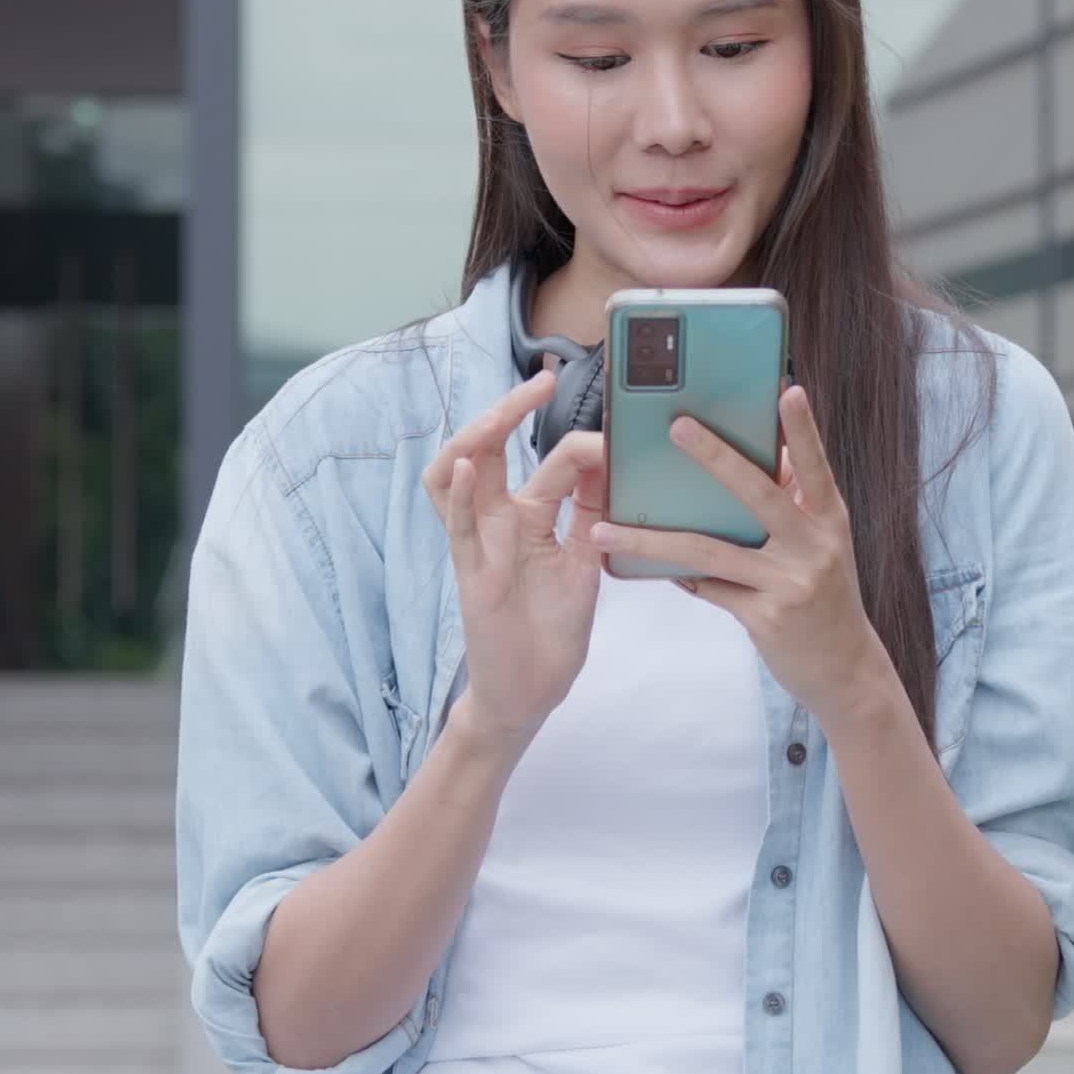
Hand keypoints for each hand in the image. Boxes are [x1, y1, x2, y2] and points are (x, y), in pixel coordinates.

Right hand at [426, 368, 609, 748]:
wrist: (530, 690)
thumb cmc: (551, 627)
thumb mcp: (585, 559)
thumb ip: (593, 512)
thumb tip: (616, 462)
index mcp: (527, 515)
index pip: (546, 459)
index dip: (577, 437)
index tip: (616, 425)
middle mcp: (497, 520)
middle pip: (489, 449)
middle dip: (510, 411)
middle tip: (543, 383)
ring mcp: (480, 543)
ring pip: (457, 475)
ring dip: (476, 439)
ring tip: (502, 414)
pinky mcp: (471, 574)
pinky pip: (458, 528)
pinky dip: (459, 494)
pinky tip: (469, 467)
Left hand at [592, 385, 897, 728]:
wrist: (844, 668)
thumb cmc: (826, 597)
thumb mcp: (823, 545)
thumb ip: (797, 504)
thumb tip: (769, 454)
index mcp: (829, 520)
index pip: (816, 466)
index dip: (803, 429)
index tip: (786, 389)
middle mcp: (814, 547)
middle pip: (758, 494)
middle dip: (716, 458)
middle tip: (677, 427)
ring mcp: (789, 584)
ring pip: (710, 551)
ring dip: (652, 539)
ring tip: (607, 528)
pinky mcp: (765, 618)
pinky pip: (709, 588)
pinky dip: (679, 576)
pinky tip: (647, 568)